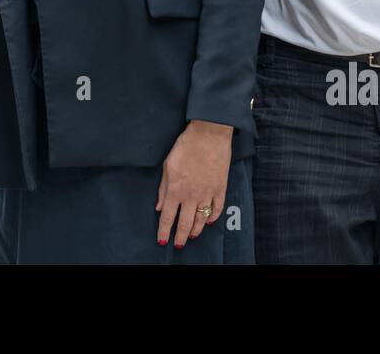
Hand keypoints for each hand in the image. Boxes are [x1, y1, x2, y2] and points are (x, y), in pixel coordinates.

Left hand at [156, 119, 231, 248]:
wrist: (208, 135)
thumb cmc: (185, 146)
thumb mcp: (167, 166)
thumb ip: (163, 189)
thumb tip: (159, 207)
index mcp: (175, 190)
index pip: (168, 217)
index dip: (164, 231)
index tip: (162, 241)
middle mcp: (191, 196)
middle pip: (184, 223)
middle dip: (180, 237)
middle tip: (178, 245)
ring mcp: (207, 194)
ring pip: (201, 220)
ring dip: (195, 230)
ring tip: (191, 236)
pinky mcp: (220, 189)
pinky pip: (217, 209)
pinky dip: (212, 217)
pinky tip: (208, 221)